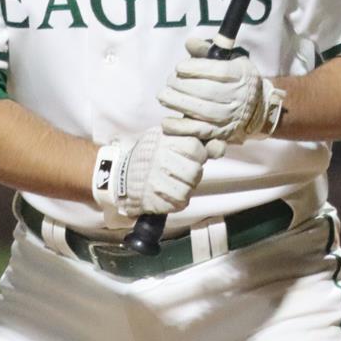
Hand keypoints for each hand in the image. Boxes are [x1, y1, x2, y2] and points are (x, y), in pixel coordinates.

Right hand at [91, 123, 226, 218]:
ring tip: (172, 181)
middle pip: (195, 171)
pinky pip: (180, 202)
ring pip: (189, 188)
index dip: (196, 153)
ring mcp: (158, 183)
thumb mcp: (168, 138)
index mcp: (164, 142)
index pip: (196, 149)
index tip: (187, 155)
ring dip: (185, 187)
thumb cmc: (149, 155)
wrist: (121, 177)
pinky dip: (177, 200)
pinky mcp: (156, 201)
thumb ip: (195, 140)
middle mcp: (161, 162)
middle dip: (192, 172)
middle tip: (179, 170)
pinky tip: (167, 192)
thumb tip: (220, 146)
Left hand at [158, 37, 285, 144]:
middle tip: (169, 81)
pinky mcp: (221, 133)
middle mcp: (239, 96)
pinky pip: (199, 131)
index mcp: (242, 74)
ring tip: (163, 96)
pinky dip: (181, 128)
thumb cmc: (235, 78)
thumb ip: (207, 50)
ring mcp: (231, 117)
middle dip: (183, 86)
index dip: (196, 69)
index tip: (179, 67)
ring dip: (179, 104)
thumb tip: (189, 43)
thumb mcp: (228, 59)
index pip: (219, 72)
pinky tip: (166, 122)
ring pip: (203, 111)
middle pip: (208, 92)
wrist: (255, 109)